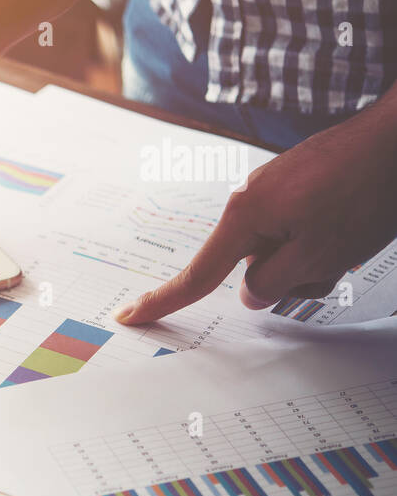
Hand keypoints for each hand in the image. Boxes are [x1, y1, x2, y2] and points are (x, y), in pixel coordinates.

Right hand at [114, 109, 396, 323]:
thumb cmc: (365, 191)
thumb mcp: (318, 258)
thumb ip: (273, 284)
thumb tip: (251, 292)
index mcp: (245, 215)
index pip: (197, 274)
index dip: (163, 302)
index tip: (129, 316)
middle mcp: (250, 196)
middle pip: (251, 263)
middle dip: (287, 275)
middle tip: (332, 263)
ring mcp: (275, 185)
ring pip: (280, 246)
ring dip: (311, 256)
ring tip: (351, 235)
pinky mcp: (298, 180)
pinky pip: (296, 224)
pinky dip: (320, 236)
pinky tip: (352, 219)